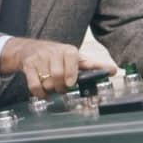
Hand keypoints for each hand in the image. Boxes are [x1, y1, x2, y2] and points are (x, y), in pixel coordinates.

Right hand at [0, 38, 116, 98]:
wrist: (29, 49)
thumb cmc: (58, 56)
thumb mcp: (75, 58)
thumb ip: (93, 66)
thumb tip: (114, 70)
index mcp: (68, 50)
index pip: (71, 59)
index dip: (71, 73)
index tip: (71, 83)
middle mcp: (53, 52)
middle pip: (58, 75)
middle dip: (61, 87)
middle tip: (63, 89)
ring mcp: (40, 58)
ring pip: (46, 81)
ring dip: (51, 89)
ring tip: (53, 88)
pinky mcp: (28, 65)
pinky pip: (34, 84)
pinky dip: (40, 93)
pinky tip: (43, 93)